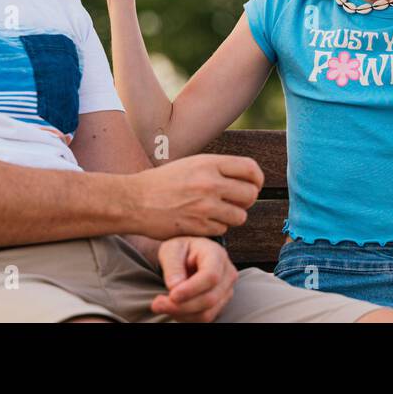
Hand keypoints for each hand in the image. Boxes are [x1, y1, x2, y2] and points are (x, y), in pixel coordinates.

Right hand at [127, 154, 263, 239]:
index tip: (254, 185)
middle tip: (234, 202)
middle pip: (250, 194)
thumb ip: (218, 169)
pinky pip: (223, 229)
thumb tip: (247, 178)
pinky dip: (216, 227)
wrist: (135, 201)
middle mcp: (210, 183)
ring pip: (240, 216)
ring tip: (216, 212)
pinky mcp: (199, 226)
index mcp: (209, 164)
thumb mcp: (191, 164)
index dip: (257, 179)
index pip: (250, 169)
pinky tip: (202, 221)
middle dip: (246, 200)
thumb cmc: (163, 182)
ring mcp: (205, 206)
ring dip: (232, 216)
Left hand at [151, 236, 238, 321]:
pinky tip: (173, 308)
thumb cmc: (180, 250)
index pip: (211, 276)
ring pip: (207, 312)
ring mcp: (226, 291)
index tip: (171, 295)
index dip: (192, 289)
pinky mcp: (220, 305)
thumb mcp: (171, 250)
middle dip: (182, 306)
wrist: (189, 256)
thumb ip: (172, 266)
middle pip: (209, 298)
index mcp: (216, 254)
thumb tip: (174, 287)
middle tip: (157, 304)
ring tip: (161, 305)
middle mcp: (227, 274)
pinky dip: (186, 317)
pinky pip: (204, 318)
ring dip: (182, 313)